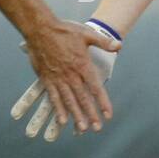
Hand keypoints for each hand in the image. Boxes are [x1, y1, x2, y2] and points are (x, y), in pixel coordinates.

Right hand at [12, 18, 119, 140]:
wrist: (40, 29)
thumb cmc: (64, 30)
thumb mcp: (87, 33)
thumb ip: (103, 42)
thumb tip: (119, 45)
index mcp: (82, 64)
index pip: (95, 88)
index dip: (102, 102)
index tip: (108, 115)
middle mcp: (71, 74)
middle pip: (83, 98)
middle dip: (91, 114)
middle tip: (97, 128)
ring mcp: (58, 78)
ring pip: (69, 100)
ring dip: (76, 115)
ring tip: (82, 128)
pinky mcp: (47, 79)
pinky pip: (53, 97)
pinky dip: (58, 109)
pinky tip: (62, 120)